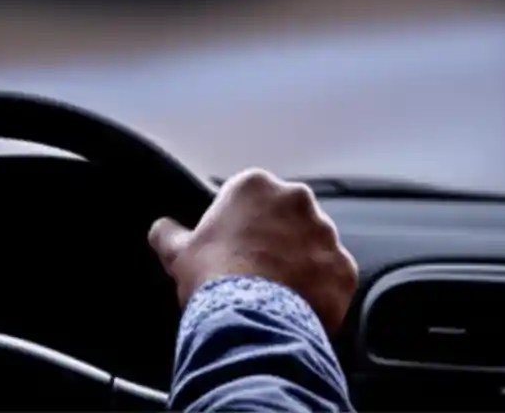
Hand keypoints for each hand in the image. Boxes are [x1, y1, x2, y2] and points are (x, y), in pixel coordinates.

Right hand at [148, 169, 358, 334]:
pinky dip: (321, 288)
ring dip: (301, 262)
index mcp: (256, 185)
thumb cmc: (212, 277)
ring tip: (278, 291)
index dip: (242, 223)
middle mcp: (297, 200)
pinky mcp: (344, 267)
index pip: (252, 197)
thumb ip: (170, 233)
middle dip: (277, 238)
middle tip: (257, 269)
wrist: (249, 320)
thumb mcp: (179, 252)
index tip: (235, 246)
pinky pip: (333, 275)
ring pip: (314, 245)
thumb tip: (160, 228)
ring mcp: (325, 233)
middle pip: (288, 217)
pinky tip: (299, 305)